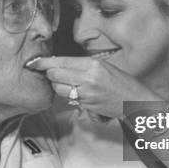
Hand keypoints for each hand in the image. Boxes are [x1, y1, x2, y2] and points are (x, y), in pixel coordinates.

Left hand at [28, 56, 161, 117]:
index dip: (43, 63)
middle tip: (52, 74)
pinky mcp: (86, 105)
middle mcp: (88, 78)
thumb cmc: (122, 82)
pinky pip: (67, 99)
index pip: (60, 62)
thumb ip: (82, 65)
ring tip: (66, 84)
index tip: (33, 62)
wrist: (135, 102)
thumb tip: (60, 65)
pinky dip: (66, 95)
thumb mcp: (104, 66)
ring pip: (58, 88)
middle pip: (54, 75)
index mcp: (92, 64)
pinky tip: (74, 93)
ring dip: (57, 86)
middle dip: (50, 75)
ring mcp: (86, 93)